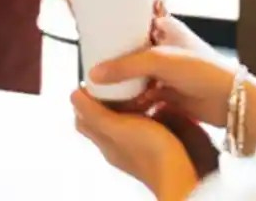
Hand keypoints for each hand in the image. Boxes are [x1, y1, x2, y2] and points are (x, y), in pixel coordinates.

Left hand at [71, 90, 200, 200]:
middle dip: (103, 100)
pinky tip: (153, 102)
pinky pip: (144, 126)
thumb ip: (94, 113)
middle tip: (111, 81)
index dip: (83, 100)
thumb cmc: (149, 152)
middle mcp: (118, 147)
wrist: (182, 175)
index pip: (83, 120)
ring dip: (125, 105)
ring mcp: (137, 147)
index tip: (91, 82)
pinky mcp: (156, 147)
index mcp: (105, 143)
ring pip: (123, 122)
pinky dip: (144, 112)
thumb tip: (72, 96)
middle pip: (102, 119)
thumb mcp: (117, 127)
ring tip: (133, 86)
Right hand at [93, 18, 237, 126]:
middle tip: (88, 65)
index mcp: (164, 27)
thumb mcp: (158, 60)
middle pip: (129, 51)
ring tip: (96, 87)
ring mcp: (165, 70)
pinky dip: (129, 99)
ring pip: (133, 74)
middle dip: (111, 60)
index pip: (131, 21)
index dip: (112, 27)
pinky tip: (114, 104)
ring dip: (119, 83)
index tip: (90, 32)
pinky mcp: (167, 91)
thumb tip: (93, 74)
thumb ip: (124, 66)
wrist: (230, 100)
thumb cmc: (201, 69)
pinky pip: (141, 94)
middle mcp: (163, 46)